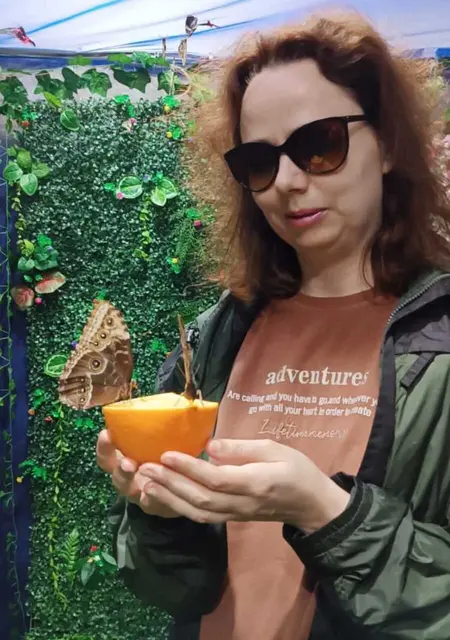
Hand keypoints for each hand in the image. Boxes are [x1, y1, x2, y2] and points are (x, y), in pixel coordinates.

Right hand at [96, 430, 179, 517]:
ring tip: (135, 469)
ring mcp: (138, 492)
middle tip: (123, 457)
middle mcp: (127, 475)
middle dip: (113, 461)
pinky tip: (153, 491)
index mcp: (126, 457)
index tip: (106, 432)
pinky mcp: (154, 505)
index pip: (108, 452)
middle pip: (111, 470)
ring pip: (126, 487)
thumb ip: (168, 426)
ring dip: (128, 478)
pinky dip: (151, 496)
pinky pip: (150, 502)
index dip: (104, 444)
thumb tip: (187, 401)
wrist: (187, 487)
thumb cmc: (173, 457)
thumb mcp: (168, 440)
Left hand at [139, 438, 349, 531]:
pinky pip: (202, 516)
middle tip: (144, 467)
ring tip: (145, 482)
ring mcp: (235, 515)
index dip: (189, 468)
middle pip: (200, 498)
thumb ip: (242, 448)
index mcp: (255, 483)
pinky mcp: (231, 519)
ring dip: (169, 498)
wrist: (311, 505)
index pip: (216, 478)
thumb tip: (210, 445)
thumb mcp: (275, 449)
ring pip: (197, 511)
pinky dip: (179, 508)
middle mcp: (241, 503)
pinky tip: (163, 496)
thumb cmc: (297, 470)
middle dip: (170, 483)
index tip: (167, 453)